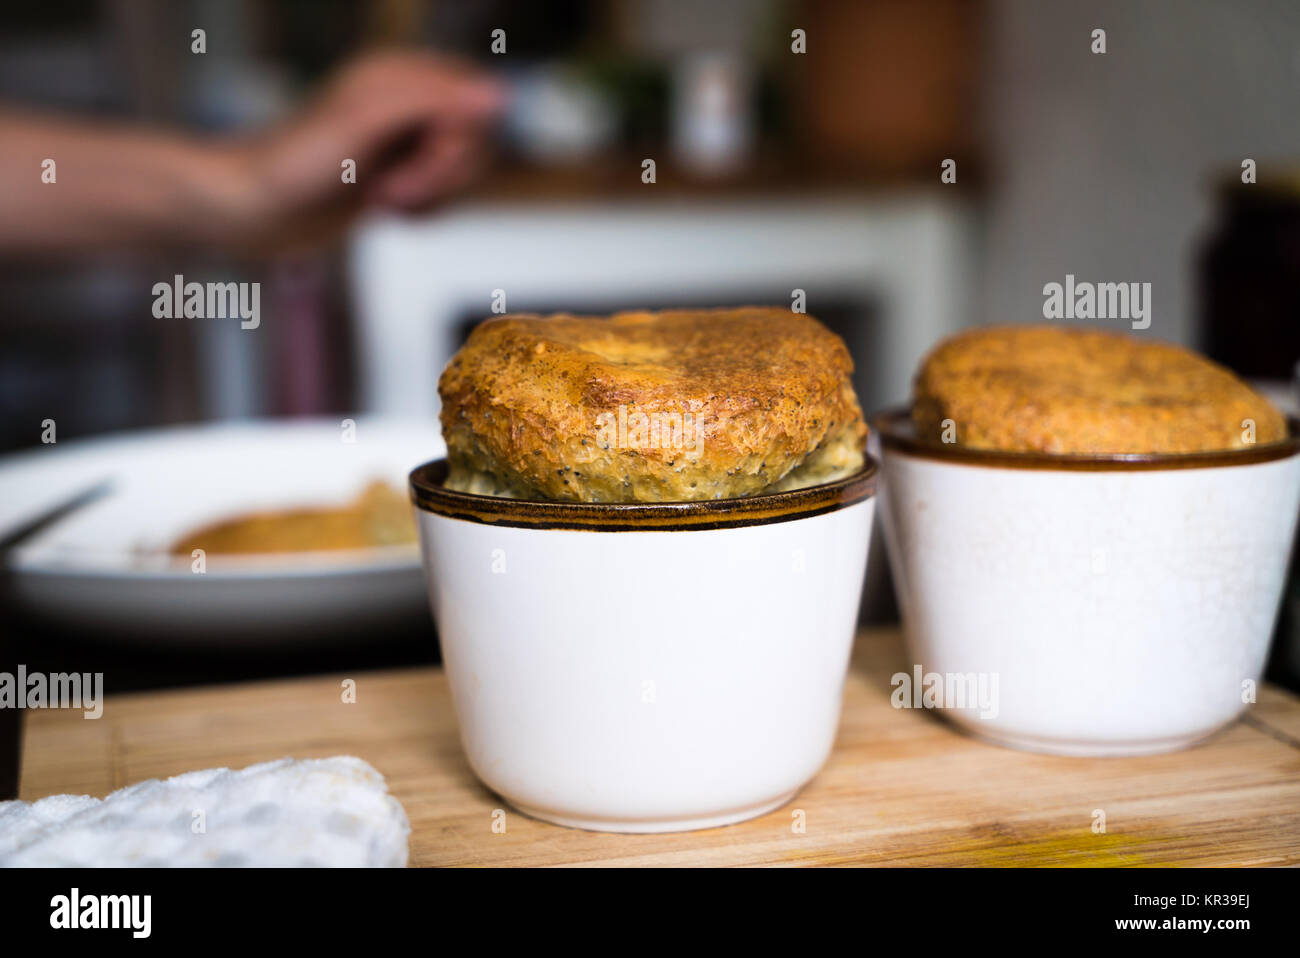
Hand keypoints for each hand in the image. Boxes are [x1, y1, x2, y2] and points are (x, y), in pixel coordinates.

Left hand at [233, 51, 505, 243]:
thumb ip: (433, 104)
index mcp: (397, 74)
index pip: (477, 97)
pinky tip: (385, 213)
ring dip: (430, 197)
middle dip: (442, 174)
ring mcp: (402, 140)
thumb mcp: (365, 125)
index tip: (425, 156)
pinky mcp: (398, 176)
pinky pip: (443, 196)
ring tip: (382, 201)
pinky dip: (423, 212)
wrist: (250, 211)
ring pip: (461, 172)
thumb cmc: (293, 165)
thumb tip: (499, 96)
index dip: (463, 136)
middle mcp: (405, 102)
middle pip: (474, 139)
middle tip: (390, 189)